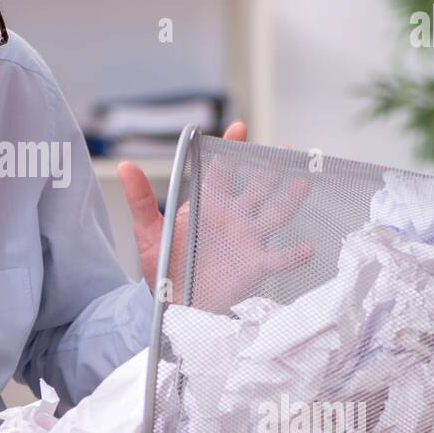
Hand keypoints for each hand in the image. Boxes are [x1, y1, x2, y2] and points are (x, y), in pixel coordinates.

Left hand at [118, 121, 313, 310]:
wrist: (173, 303)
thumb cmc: (163, 267)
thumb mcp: (148, 231)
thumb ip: (141, 200)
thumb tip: (125, 166)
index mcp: (208, 204)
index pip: (223, 170)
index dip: (231, 148)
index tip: (239, 128)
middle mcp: (233, 217)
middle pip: (257, 186)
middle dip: (272, 167)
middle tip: (288, 148)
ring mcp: (247, 239)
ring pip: (276, 214)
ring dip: (291, 199)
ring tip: (305, 182)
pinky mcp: (254, 265)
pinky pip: (279, 258)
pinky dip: (294, 255)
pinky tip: (308, 249)